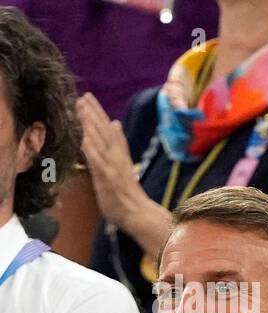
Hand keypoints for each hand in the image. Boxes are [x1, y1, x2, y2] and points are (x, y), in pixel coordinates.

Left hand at [76, 92, 150, 230]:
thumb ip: (118, 145)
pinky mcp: (108, 179)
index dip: (98, 113)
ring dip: (91, 124)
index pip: (108, 130)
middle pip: (105, 132)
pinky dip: (92, 149)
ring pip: (101, 142)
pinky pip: (99, 162)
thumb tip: (116, 124)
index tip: (88, 97)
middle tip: (83, 96)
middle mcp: (118, 158)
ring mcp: (113, 168)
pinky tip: (84, 137)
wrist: (140, 215)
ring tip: (81, 108)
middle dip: (94, 114)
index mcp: (120, 156)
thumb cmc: (128, 195)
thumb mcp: (123, 166)